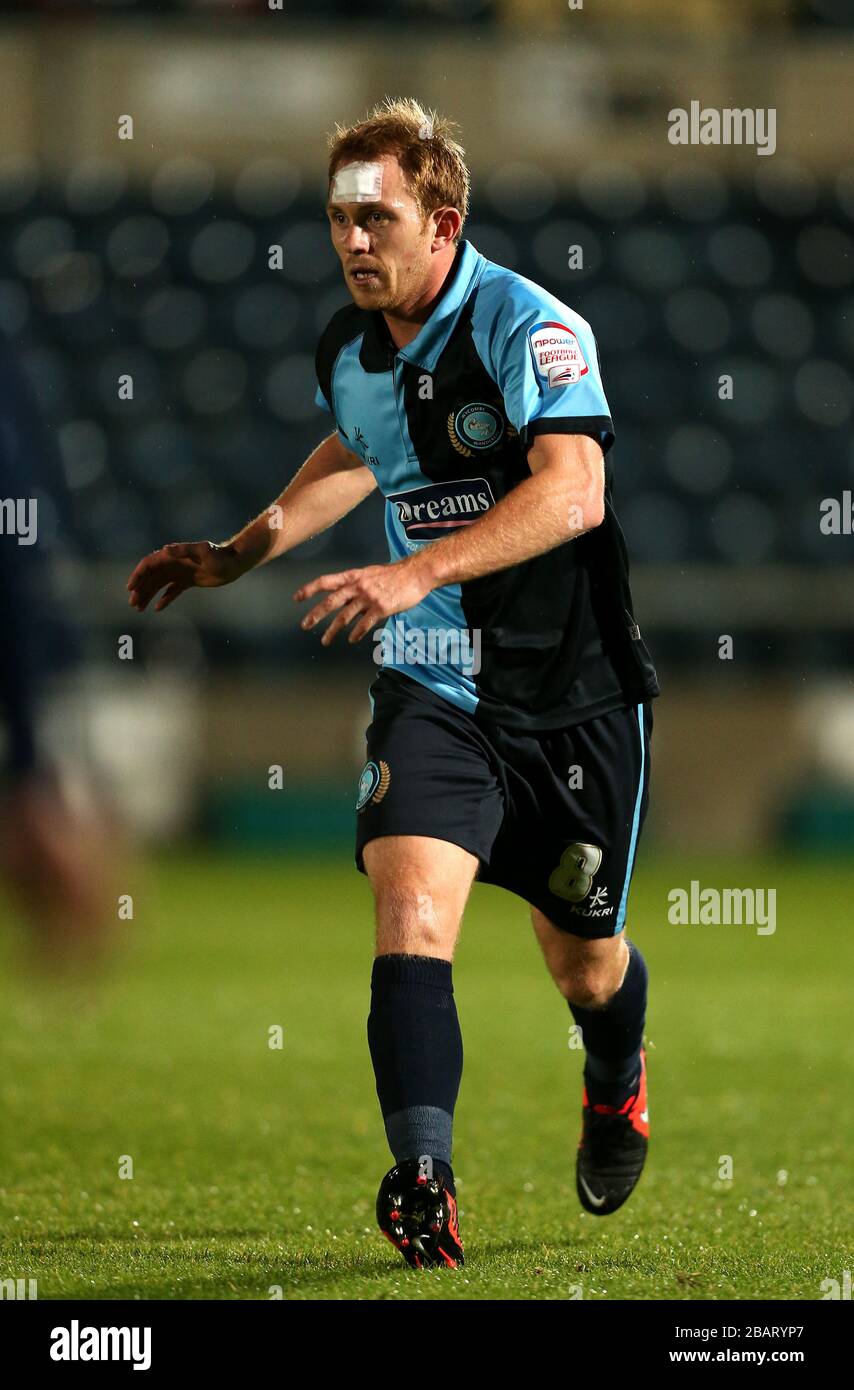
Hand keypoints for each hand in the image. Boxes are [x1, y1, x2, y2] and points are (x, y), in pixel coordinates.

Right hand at [127, 541, 246, 612]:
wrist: (233, 563)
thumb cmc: (219, 556)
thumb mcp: (203, 552)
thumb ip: (185, 550)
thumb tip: (166, 550)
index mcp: (173, 555)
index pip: (149, 564)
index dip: (138, 575)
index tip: (130, 588)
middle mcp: (173, 563)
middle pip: (151, 576)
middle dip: (140, 589)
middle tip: (133, 604)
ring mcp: (180, 572)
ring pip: (159, 585)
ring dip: (148, 595)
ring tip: (139, 609)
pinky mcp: (188, 581)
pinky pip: (172, 591)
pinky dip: (164, 599)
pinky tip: (157, 608)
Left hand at [294, 555, 433, 645]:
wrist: (416, 574)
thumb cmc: (394, 575)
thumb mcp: (370, 575)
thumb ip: (356, 588)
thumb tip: (346, 604)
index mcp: (353, 576)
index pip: (326, 581)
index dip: (310, 589)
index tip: (297, 598)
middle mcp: (358, 586)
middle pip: (331, 601)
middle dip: (315, 614)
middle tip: (304, 625)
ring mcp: (369, 597)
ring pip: (345, 616)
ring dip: (333, 630)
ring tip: (325, 640)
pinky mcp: (381, 608)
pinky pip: (364, 623)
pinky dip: (356, 633)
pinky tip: (351, 639)